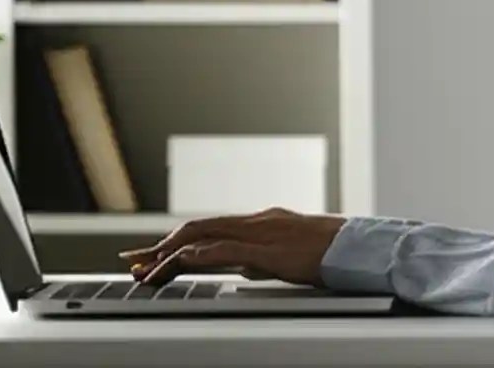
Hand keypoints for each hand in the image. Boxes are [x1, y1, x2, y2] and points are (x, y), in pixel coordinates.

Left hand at [117, 207, 345, 286]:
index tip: (153, 253)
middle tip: (134, 261)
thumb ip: (263, 257)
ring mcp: (259, 232)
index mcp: (260, 222)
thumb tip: (243, 268)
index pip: (209, 229)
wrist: (358, 247)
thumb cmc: (332, 252)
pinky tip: (178, 264)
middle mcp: (254, 222)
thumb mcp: (289, 255)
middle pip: (196, 229)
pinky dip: (195, 257)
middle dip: (162, 246)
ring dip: (169, 255)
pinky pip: (222, 251)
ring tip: (145, 271)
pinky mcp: (266, 250)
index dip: (177, 241)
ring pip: (202, 237)